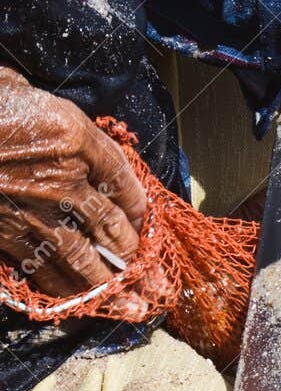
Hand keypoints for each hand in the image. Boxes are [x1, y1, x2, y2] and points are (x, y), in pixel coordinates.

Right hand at [0, 68, 151, 307]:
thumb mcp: (18, 88)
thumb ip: (56, 121)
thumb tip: (84, 148)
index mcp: (73, 137)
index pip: (122, 178)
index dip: (139, 204)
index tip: (146, 220)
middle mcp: (60, 178)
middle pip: (111, 226)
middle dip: (136, 257)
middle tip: (155, 281)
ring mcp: (31, 209)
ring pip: (80, 255)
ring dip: (107, 282)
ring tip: (129, 301)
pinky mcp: (2, 231)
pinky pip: (38, 265)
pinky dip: (59, 285)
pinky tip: (75, 299)